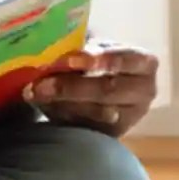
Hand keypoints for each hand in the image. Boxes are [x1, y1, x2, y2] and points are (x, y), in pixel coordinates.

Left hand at [24, 40, 159, 136]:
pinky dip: (63, 114)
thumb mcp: (93, 49)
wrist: (97, 89)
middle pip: (108, 90)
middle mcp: (144, 90)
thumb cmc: (95, 60)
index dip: (101, 59)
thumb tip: (52, 45)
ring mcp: (131, 116)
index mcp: (144, 63)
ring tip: (34, 92)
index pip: (128, 60)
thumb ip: (80, 48)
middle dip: (71, 86)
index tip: (71, 60)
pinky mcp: (115, 134)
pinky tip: (44, 104)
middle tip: (40, 83)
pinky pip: (88, 126)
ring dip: (61, 102)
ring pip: (96, 112)